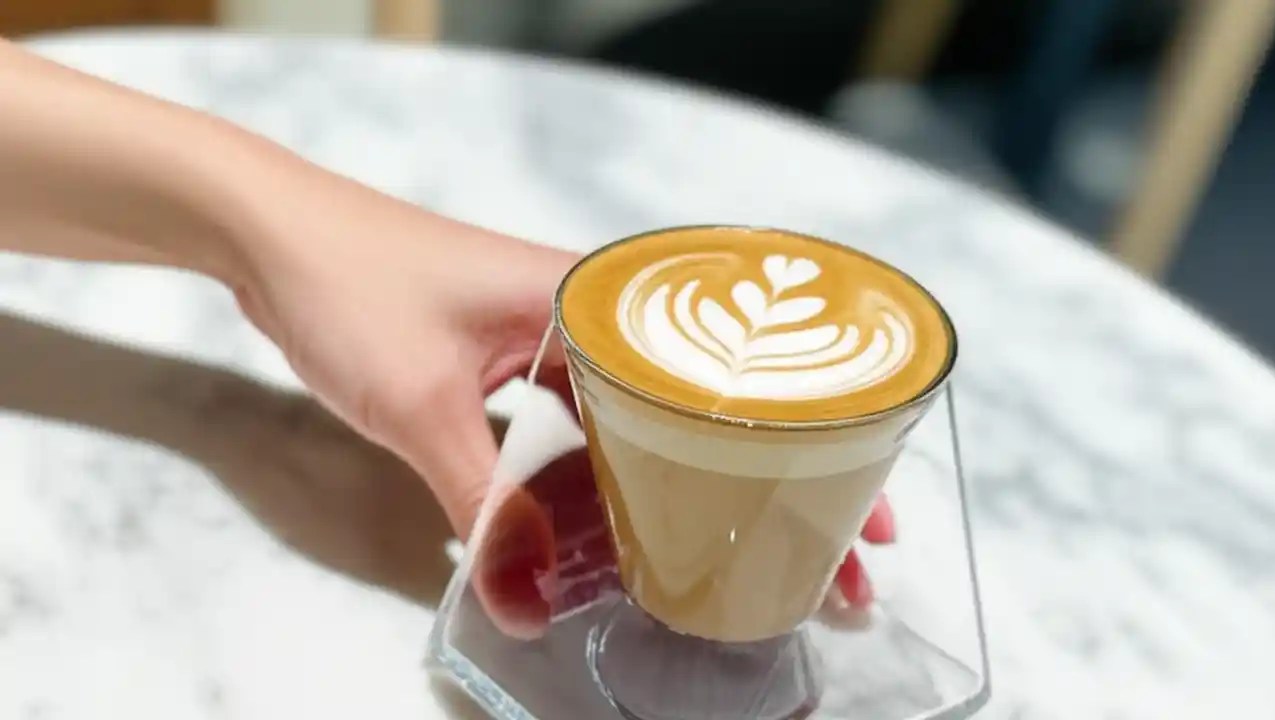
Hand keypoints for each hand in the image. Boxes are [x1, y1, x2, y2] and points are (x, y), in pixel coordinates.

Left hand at [228, 161, 893, 637]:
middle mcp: (594, 319)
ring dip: (691, 494)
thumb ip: (483, 506)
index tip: (860, 513)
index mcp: (598, 302)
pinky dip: (611, 486)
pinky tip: (633, 536)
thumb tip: (529, 604)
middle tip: (829, 566)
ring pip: (648, 430)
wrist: (273, 239)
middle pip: (707, 413)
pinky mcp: (519, 367)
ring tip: (746, 563)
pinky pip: (587, 436)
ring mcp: (558, 344)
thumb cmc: (352, 284)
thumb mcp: (424, 404)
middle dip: (770, 490)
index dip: (806, 452)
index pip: (730, 380)